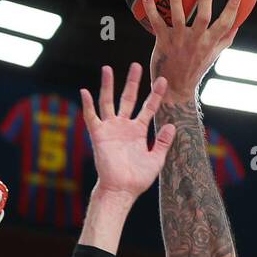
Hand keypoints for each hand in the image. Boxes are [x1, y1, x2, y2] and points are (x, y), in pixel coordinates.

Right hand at [80, 63, 175, 199]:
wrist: (121, 190)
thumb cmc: (138, 179)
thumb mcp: (156, 160)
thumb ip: (163, 142)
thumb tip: (172, 125)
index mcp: (138, 131)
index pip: (148, 107)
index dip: (156, 94)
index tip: (164, 80)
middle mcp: (124, 126)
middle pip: (128, 98)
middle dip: (132, 82)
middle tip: (136, 65)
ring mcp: (111, 129)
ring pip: (108, 102)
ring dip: (107, 85)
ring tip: (107, 68)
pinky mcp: (99, 135)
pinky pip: (91, 117)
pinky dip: (87, 104)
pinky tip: (85, 91)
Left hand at [143, 0, 241, 97]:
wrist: (175, 89)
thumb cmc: (195, 70)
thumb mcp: (213, 56)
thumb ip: (224, 40)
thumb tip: (237, 24)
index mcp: (208, 43)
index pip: (224, 25)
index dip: (231, 10)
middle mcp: (195, 42)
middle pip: (203, 18)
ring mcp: (179, 42)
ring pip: (178, 19)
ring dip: (176, 1)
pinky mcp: (163, 43)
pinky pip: (156, 24)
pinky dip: (151, 9)